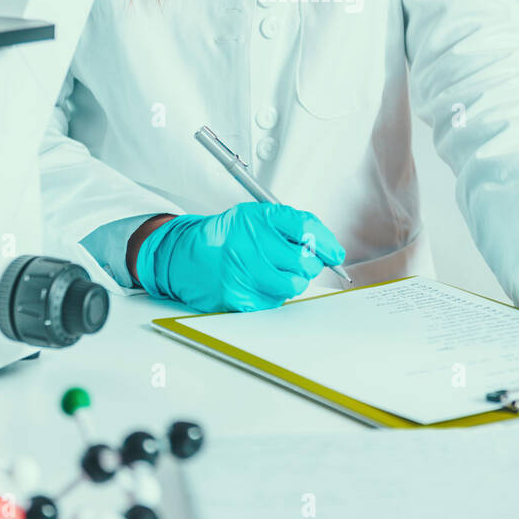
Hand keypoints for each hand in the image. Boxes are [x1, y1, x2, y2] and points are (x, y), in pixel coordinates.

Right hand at [134, 201, 346, 312]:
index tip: (334, 253)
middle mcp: (249, 241)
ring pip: (292, 285)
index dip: (326, 242)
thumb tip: (328, 249)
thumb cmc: (225, 237)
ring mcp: (241, 270)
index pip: (305, 227)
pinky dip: (273, 294)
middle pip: (303, 260)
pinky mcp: (236, 295)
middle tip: (303, 264)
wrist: (184, 256)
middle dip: (310, 265)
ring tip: (278, 273)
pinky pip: (273, 301)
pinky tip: (259, 283)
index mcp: (257, 217)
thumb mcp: (254, 218)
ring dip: (293, 282)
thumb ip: (290, 227)